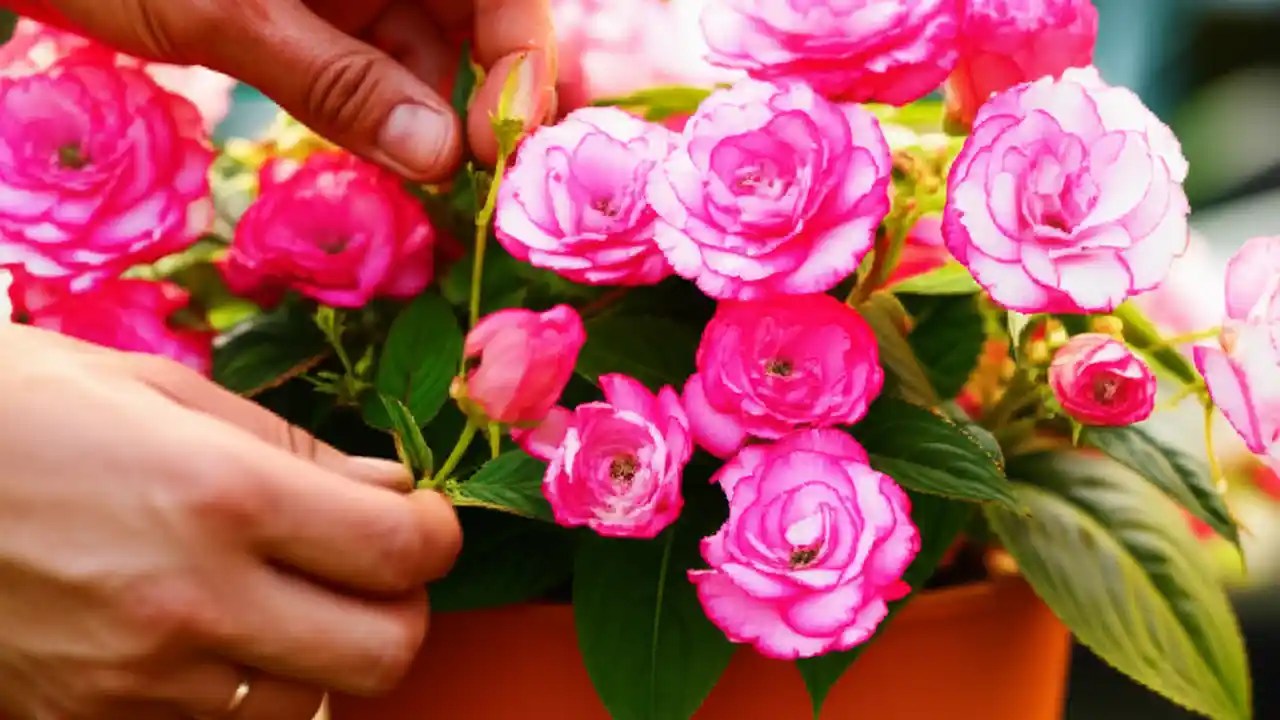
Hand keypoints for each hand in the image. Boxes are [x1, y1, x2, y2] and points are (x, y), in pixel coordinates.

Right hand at [0, 324, 461, 719]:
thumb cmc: (10, 405)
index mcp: (221, 495)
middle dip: (401, 608)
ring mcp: (138, 678)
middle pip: (383, 654)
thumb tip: (392, 492)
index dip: (437, 534)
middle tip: (372, 564)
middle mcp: (192, 599)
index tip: (422, 518)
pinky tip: (211, 627)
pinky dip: (245, 683)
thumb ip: (293, 449)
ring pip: (309, 701)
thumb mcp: (155, 389)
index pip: (404, 553)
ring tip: (282, 591)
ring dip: (322, 651)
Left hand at [29, 0, 556, 179]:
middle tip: (483, 178)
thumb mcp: (229, 13)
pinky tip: (389, 156)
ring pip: (429, 46)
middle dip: (486, 91)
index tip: (503, 142)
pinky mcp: (320, 11)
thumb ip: (339, 82)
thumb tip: (441, 160)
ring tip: (430, 179)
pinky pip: (376, 64)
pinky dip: (383, 113)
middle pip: (477, 14)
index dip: (522, 54)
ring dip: (434, 115)